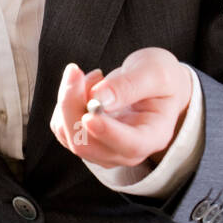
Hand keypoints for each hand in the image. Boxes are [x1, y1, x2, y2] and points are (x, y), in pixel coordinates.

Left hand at [49, 48, 191, 168]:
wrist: (153, 85)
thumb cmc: (161, 78)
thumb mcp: (155, 71)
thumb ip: (129, 85)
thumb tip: (98, 99)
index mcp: (154, 136)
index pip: (130, 146)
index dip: (107, 133)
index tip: (89, 115)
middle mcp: (127, 151)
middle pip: (88, 145)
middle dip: (72, 107)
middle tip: (74, 71)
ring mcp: (103, 149)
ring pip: (69, 135)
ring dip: (69, 99)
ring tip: (96, 76)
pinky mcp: (85, 140)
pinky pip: (61, 126)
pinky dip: (66, 102)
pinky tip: (87, 86)